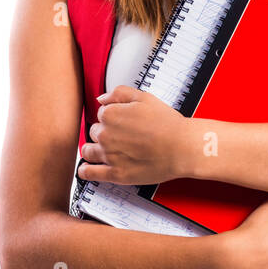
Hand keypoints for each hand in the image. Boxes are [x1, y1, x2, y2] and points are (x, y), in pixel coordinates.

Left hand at [77, 85, 194, 185]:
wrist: (182, 147)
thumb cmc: (167, 124)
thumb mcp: (144, 97)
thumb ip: (119, 93)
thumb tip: (102, 98)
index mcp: (110, 114)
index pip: (101, 114)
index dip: (111, 117)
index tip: (120, 121)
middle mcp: (105, 135)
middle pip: (94, 132)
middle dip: (104, 132)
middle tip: (118, 135)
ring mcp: (109, 155)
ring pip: (88, 151)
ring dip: (91, 149)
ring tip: (99, 151)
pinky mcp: (115, 174)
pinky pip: (90, 173)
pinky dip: (85, 171)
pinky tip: (86, 169)